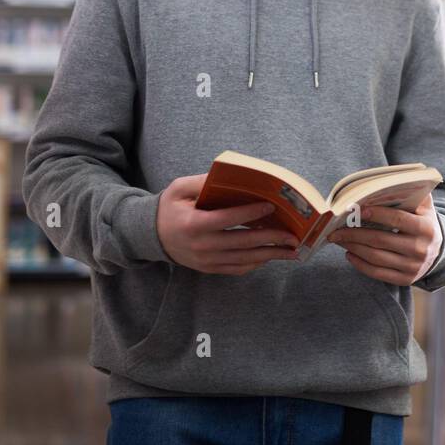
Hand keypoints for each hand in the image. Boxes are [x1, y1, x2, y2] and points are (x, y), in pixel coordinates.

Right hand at [156, 174, 299, 274]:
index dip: (250, 214)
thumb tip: (232, 175)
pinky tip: (271, 255)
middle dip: (271, 239)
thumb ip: (204, 182)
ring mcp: (206, 260)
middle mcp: (201, 245)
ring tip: (292, 250)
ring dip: (270, 255)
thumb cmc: (169, 208)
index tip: (270, 207)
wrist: (151, 236)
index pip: (227, 219)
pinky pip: (237, 269)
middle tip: (293, 235)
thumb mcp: (180, 189)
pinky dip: (256, 263)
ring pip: (244, 259)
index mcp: (194, 224)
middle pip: (242, 243)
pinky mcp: (209, 269)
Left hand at [326, 193, 442, 285]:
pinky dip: (360, 264)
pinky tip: (349, 254)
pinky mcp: (405, 279)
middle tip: (336, 229)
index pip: (397, 219)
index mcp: (426, 228)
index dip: (376, 214)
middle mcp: (421, 249)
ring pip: (376, 257)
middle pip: (381, 240)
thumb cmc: (423, 222)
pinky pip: (377, 273)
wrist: (437, 250)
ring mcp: (413, 267)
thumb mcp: (424, 206)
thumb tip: (386, 180)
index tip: (357, 210)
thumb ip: (411, 192)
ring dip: (353, 247)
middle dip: (354, 234)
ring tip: (339, 239)